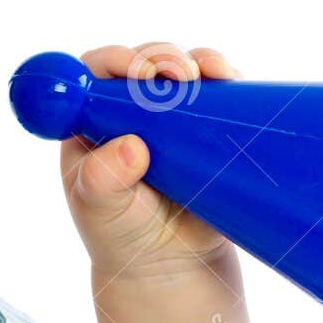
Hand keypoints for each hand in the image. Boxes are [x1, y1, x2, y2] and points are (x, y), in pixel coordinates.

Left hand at [60, 41, 241, 281]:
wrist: (169, 263)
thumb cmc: (120, 234)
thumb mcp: (101, 211)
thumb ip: (103, 180)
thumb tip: (129, 147)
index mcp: (90, 121)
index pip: (95, 73)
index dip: (116, 61)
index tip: (140, 73)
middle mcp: (128, 109)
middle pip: (142, 62)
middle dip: (162, 58)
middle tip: (181, 75)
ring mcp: (170, 115)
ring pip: (182, 68)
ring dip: (198, 62)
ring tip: (213, 76)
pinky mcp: (207, 124)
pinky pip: (218, 91)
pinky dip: (226, 80)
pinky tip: (231, 83)